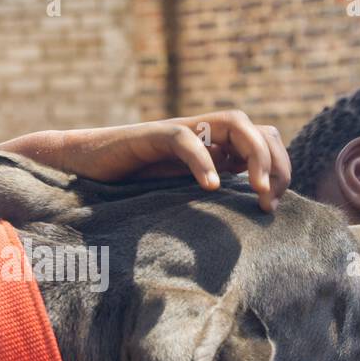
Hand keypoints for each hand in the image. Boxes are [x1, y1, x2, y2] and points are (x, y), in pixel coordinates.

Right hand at [0, 111, 290, 212]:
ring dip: (254, 155)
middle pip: (260, 129)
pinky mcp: (150, 136)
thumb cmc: (125, 192)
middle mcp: (203, 135)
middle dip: (276, 163)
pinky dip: (203, 160)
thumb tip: (238, 238)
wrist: (79, 172)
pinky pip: (185, 138)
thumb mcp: (178, 202)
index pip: (267, 141)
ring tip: (257, 191)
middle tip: (270, 202)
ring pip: (235, 122)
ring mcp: (179, 132)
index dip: (281, 169)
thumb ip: (207, 206)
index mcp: (215, 150)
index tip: (273, 207)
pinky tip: (209, 188)